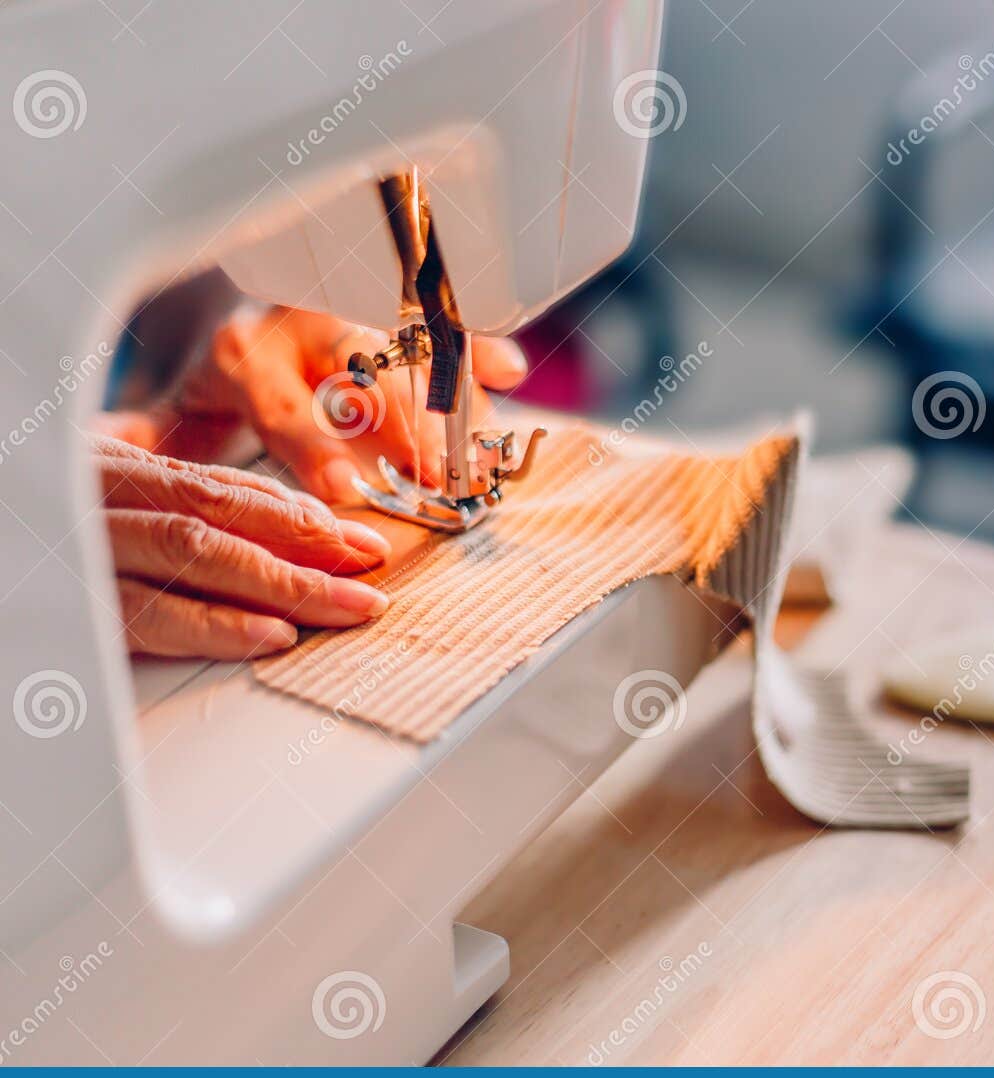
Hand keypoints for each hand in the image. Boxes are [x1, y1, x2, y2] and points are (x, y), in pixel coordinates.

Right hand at [96, 436, 393, 658]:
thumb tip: (298, 535)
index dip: (300, 518)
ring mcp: (78, 545)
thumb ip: (179, 515)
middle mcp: (92, 494)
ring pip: (191, 550)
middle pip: (216, 513)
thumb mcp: (101, 510)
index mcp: (107, 469)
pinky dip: (214, 624)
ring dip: (280, 582)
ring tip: (344, 606)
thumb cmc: (19, 544)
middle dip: (306, 547)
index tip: (363, 545)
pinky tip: (270, 635)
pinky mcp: (69, 606)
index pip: (221, 490)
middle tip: (369, 577)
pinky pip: (146, 613)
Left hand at [99, 305, 529, 503]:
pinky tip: (510, 368)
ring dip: (452, 402)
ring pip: (410, 354)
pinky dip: (479, 351)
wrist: (249, 292)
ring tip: (482, 450)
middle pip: (361, 375)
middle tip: (435, 474)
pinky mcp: (399, 315)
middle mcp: (305, 328)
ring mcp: (358, 315)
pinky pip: (444, 330)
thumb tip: (103, 458)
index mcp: (247, 355)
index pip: (284, 407)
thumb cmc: (220, 364)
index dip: (315, 450)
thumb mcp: (181, 399)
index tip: (346, 490)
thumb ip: (157, 435)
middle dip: (403, 425)